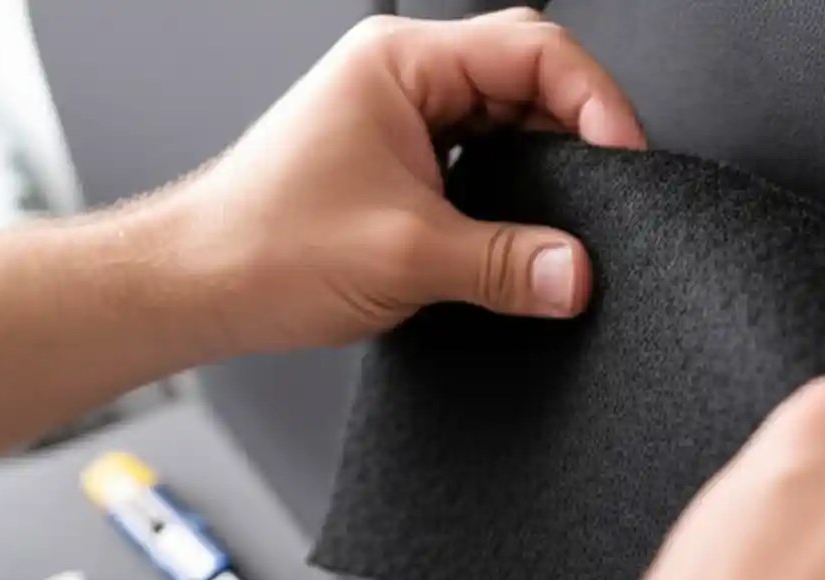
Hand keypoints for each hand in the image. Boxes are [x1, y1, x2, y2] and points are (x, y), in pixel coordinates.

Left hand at [167, 9, 643, 353]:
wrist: (199, 286)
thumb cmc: (263, 247)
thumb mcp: (404, 257)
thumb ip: (504, 265)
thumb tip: (578, 273)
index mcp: (400, 63)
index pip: (533, 47)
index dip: (594, 98)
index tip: (624, 154)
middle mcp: (404, 77)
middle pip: (528, 75)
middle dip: (579, 127)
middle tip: (613, 188)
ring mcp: (405, 117)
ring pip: (510, 118)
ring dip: (549, 160)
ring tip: (575, 209)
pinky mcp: (405, 160)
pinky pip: (486, 157)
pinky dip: (518, 186)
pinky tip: (531, 223)